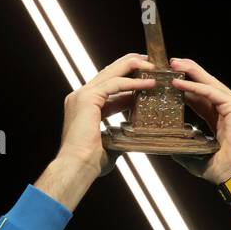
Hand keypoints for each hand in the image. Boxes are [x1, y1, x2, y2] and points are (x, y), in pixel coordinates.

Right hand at [57, 53, 151, 177]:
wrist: (77, 167)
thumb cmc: (91, 162)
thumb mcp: (111, 142)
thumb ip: (120, 134)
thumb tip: (134, 137)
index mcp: (83, 106)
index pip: (109, 87)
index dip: (128, 82)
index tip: (146, 81)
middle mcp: (80, 97)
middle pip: (108, 73)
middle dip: (130, 65)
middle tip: (150, 62)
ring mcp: (82, 96)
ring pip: (111, 73)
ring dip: (133, 67)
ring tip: (152, 67)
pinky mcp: (87, 98)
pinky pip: (114, 84)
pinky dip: (133, 82)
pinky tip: (149, 83)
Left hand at [168, 58, 230, 186]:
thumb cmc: (222, 169)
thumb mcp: (197, 155)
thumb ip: (185, 148)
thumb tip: (169, 147)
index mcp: (223, 118)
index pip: (202, 97)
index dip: (186, 88)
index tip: (170, 81)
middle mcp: (230, 109)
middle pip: (206, 85)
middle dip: (189, 72)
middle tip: (171, 63)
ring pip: (210, 83)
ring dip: (191, 72)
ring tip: (174, 65)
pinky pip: (211, 92)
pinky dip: (194, 87)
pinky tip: (178, 83)